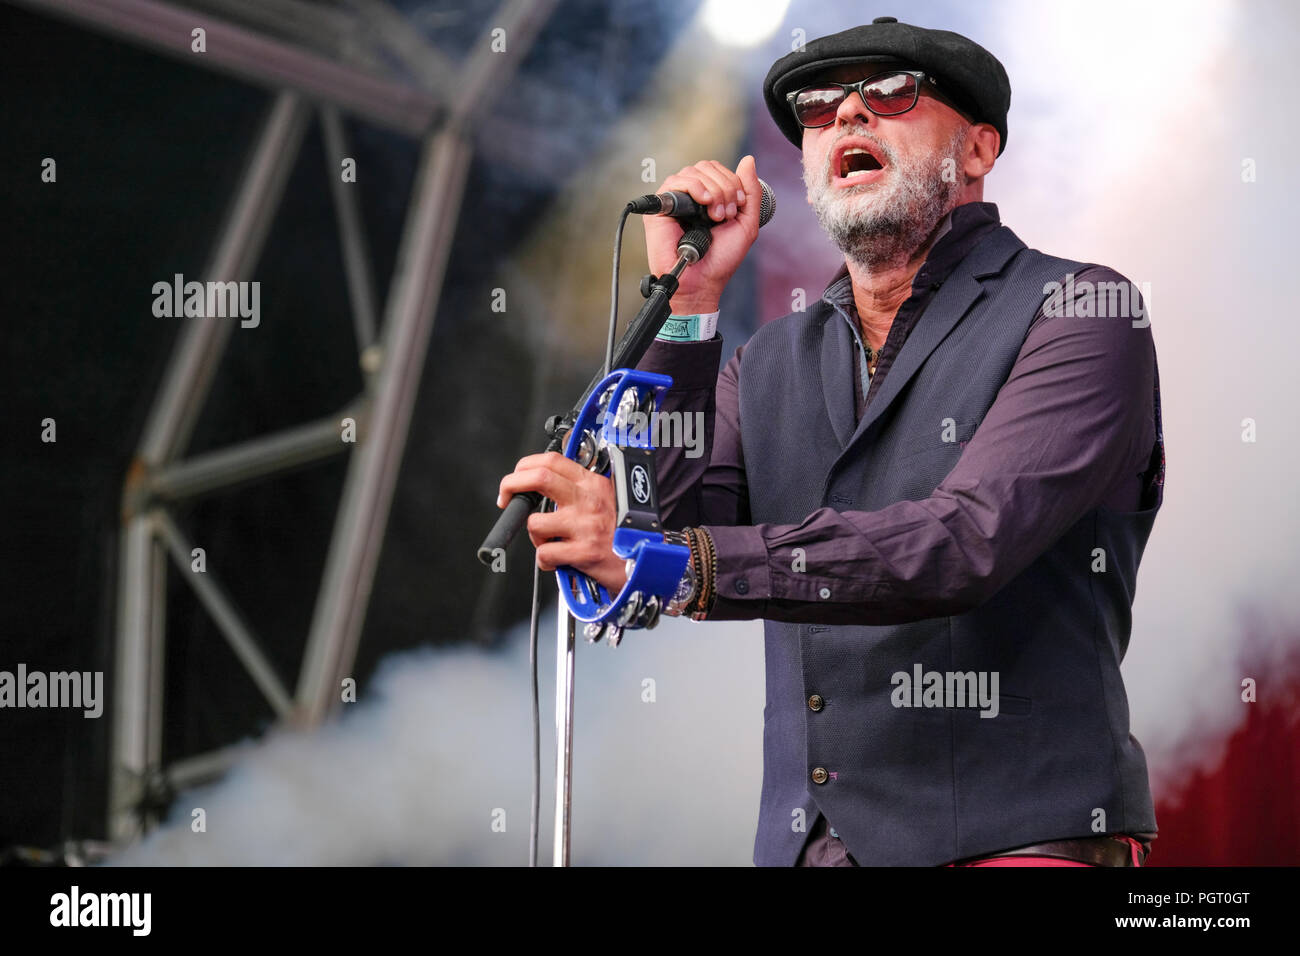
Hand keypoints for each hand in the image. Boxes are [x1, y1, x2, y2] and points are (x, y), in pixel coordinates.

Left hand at [497, 452, 628, 593]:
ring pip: (536, 523)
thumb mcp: (610, 499)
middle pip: (539, 478)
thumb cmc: (626, 534)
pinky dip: (545, 561)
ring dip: (536, 536)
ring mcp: (586, 525)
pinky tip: (559, 562)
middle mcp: (589, 500)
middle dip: (512, 485)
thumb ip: (582, 488)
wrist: (648, 562)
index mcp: (594, 483)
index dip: (525, 466)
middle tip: (506, 498)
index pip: (552, 460)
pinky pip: (545, 554)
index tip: (516, 478)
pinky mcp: (584, 551)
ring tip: (551, 543)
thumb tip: (547, 479)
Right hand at [643, 155, 761, 315]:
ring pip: (694, 171)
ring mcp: (675, 200)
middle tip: (726, 215)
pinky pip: (676, 181)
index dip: (733, 182)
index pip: (718, 170)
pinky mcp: (660, 207)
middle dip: (725, 187)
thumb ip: (750, 191)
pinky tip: (704, 204)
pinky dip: (695, 188)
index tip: (738, 207)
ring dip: (713, 190)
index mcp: (708, 197)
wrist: (702, 281)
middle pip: (707, 166)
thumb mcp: (746, 222)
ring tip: (716, 215)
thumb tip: (748, 160)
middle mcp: (690, 196)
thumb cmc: (721, 259)